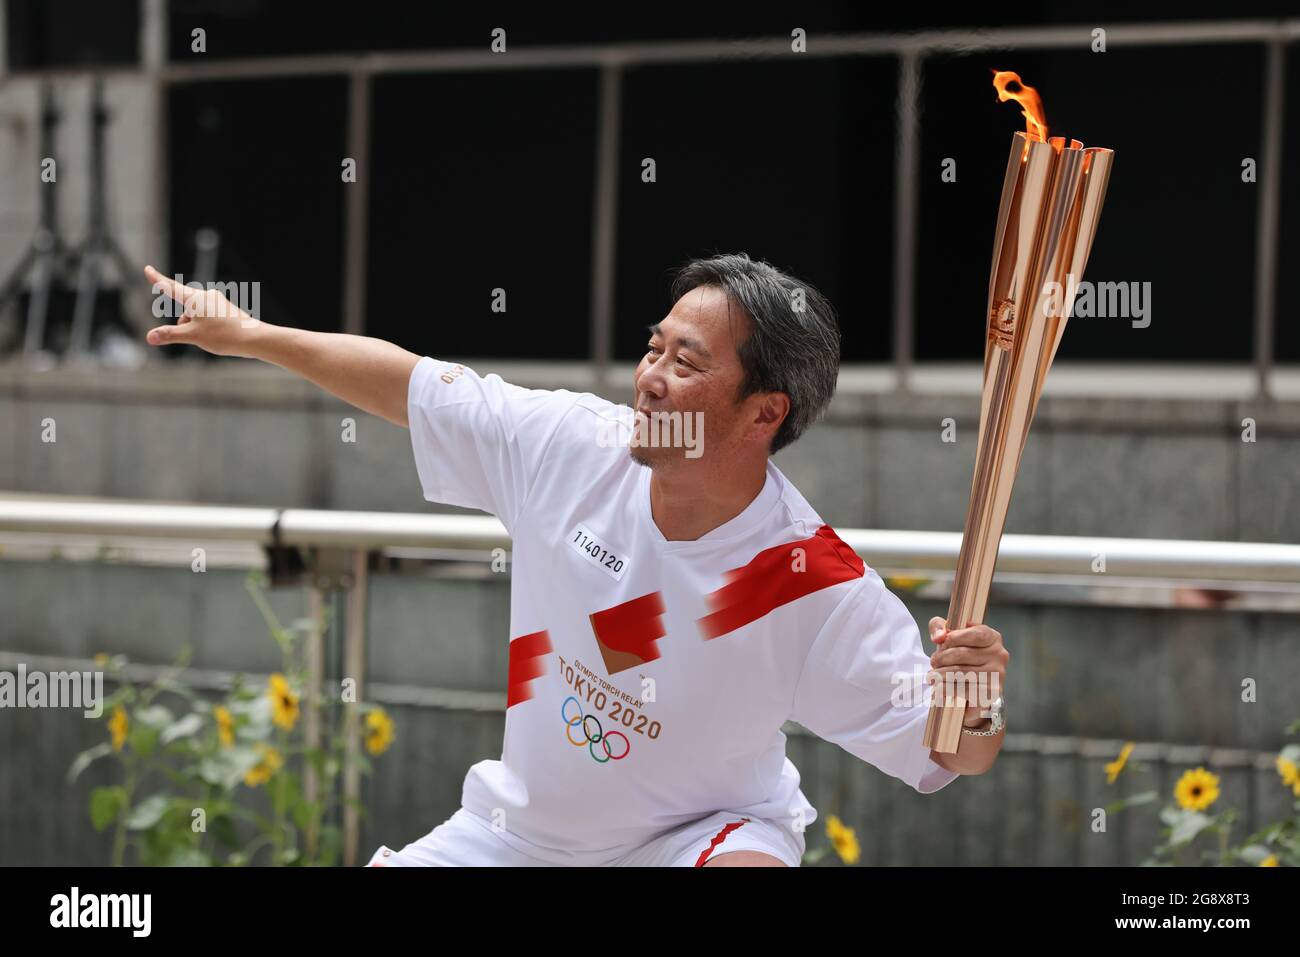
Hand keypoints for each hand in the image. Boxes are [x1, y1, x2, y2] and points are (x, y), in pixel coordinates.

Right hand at [143, 265, 260, 356]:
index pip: (170, 287)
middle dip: (183, 321)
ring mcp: (216, 301)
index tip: (147, 269)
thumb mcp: (193, 336)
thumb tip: (149, 337)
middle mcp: (205, 296)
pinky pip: (207, 315)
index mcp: (195, 298)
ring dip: (194, 325)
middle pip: (184, 305)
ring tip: (210, 338)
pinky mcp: (224, 308)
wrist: (253, 338)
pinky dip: (204, 326)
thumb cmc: (223, 336)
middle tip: (195, 335)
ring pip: (195, 313)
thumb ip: (170, 335)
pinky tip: (217, 336)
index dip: (157, 280)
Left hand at [926, 617, 1006, 726]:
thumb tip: (938, 636)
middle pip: (962, 654)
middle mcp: (999, 655)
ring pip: (961, 673)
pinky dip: (946, 688)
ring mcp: (997, 675)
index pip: (975, 634)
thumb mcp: (948, 634)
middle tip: (933, 662)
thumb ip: (939, 626)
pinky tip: (939, 687)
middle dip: (941, 658)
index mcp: (993, 637)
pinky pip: (962, 689)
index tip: (941, 643)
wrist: (970, 685)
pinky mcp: (990, 693)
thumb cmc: (959, 655)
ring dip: (940, 674)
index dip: (954, 638)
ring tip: (932, 675)